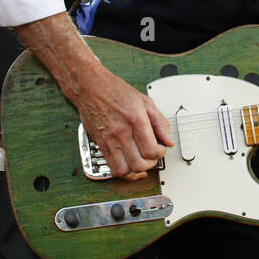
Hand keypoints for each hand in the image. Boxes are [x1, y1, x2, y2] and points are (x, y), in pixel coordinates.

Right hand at [12, 12, 173, 182]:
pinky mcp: (100, 144)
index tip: (161, 148)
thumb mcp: (144, 101)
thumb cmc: (115, 91)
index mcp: (135, 120)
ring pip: (123, 171)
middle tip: (153, 156)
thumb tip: (168, 140)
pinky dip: (123, 172)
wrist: (90, 87)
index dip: (160, 153)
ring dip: (135, 171)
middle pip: (138, 164)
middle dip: (150, 164)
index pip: (150, 150)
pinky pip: (112, 167)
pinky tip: (130, 165)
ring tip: (141, 161)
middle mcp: (120, 132)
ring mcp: (108, 140)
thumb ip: (160, 122)